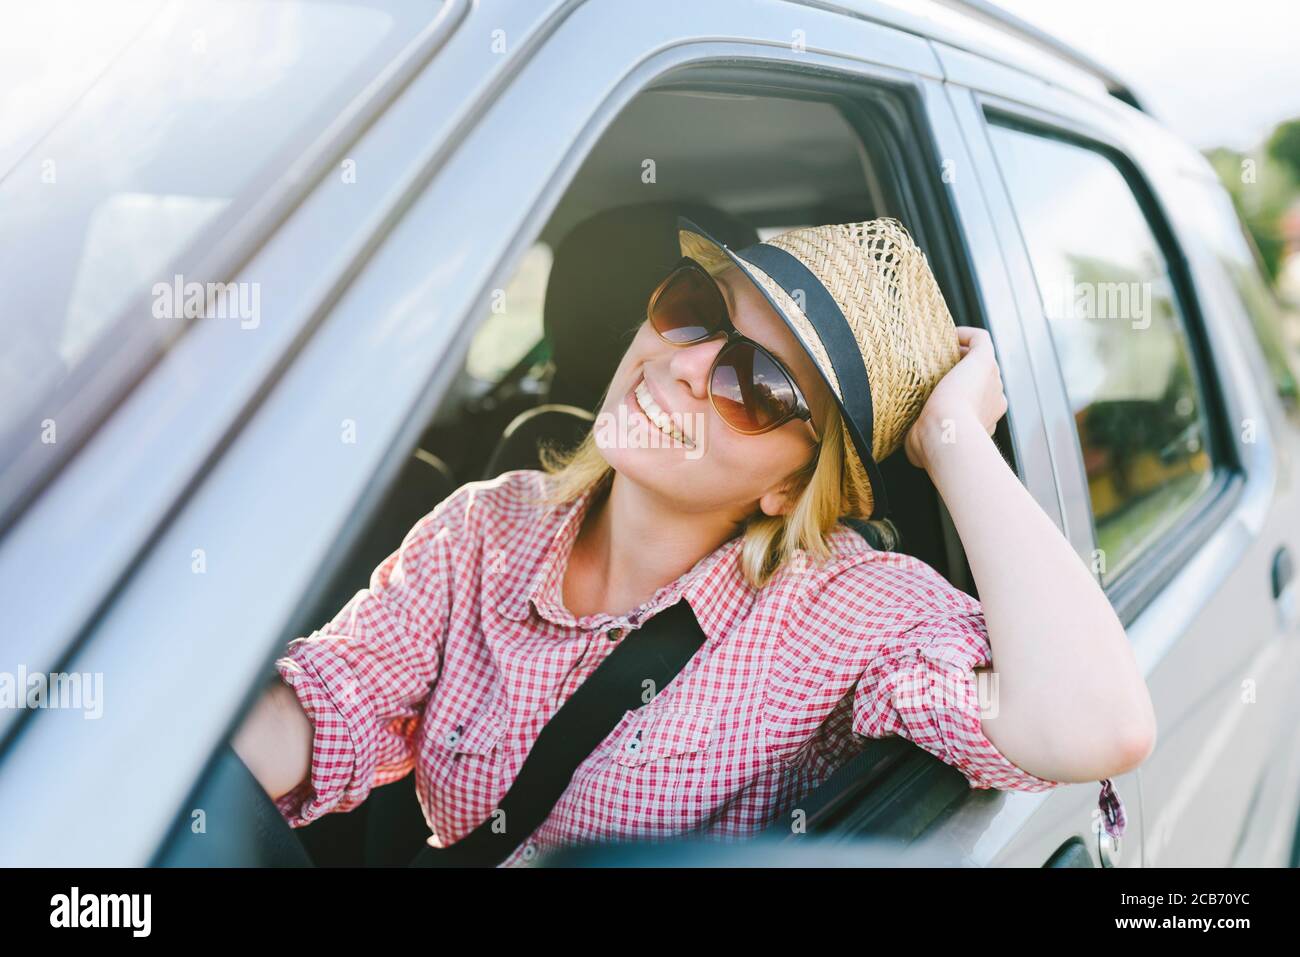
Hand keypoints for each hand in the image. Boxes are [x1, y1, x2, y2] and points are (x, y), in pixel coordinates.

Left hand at [903, 326, 1006, 471]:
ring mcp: (993, 380)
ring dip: (963, 352)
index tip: (935, 390)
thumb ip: (922, 441)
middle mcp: (995, 400)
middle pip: (982, 380)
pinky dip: (966, 334)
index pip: (976, 402)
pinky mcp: (985, 361)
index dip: (958, 394)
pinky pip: (981, 339)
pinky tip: (947, 333)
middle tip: (935, 368)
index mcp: (984, 420)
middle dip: (962, 372)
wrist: (946, 433)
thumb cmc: (933, 445)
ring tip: (939, 349)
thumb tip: (912, 444)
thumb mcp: (924, 447)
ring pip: (981, 360)